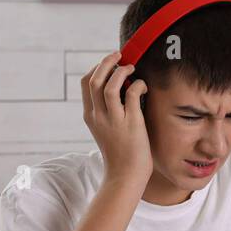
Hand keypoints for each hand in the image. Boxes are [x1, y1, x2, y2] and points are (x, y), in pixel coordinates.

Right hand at [81, 51, 151, 188]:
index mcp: (91, 116)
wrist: (126, 175)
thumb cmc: (122, 152)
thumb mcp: (108, 129)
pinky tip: (143, 86)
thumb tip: (122, 89)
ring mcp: (113, 119)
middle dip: (106, 62)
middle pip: (94, 80)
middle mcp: (98, 116)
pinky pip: (132, 94)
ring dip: (120, 71)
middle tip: (119, 55)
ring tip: (131, 68)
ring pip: (109, 85)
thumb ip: (110, 111)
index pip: (86, 83)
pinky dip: (138, 84)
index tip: (110, 63)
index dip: (97, 68)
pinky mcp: (131, 123)